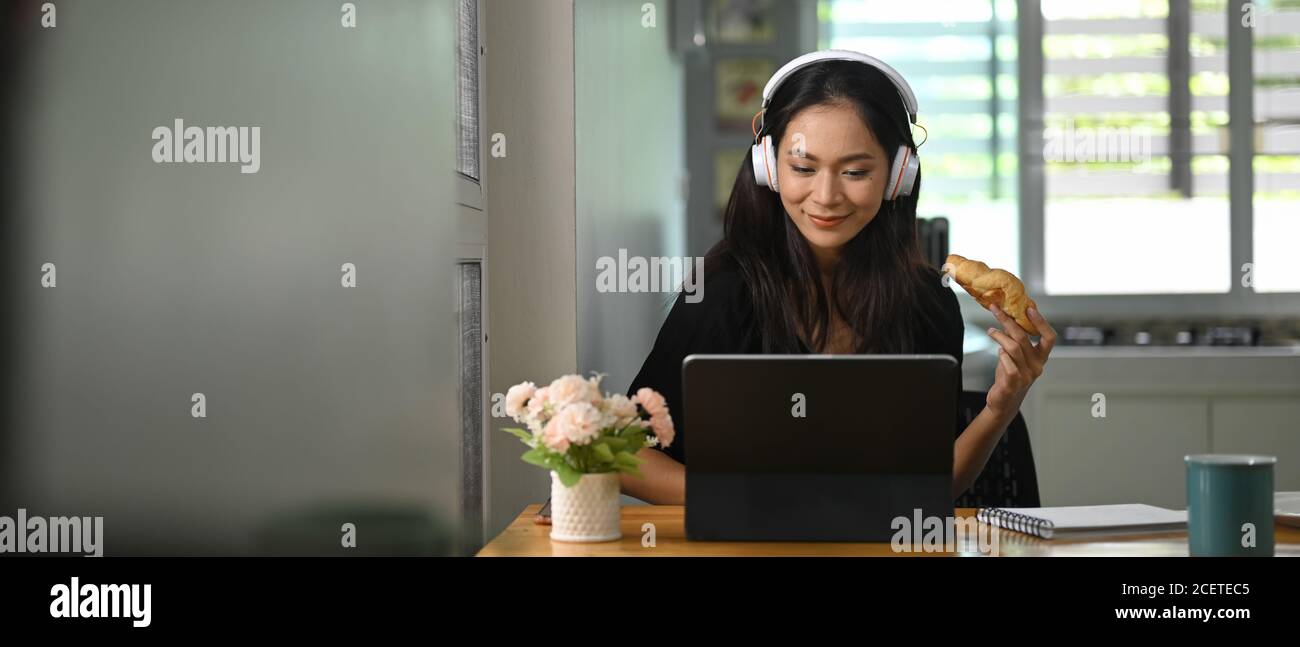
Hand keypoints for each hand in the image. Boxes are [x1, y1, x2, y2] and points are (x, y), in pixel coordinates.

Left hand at [984, 304, 1055, 422]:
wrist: (1004, 402)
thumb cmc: (1010, 376)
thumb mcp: (1015, 356)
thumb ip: (1015, 340)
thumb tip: (1008, 317)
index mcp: (1040, 357)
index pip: (1049, 338)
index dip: (1041, 322)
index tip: (1029, 308)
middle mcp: (1037, 366)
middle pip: (1024, 337)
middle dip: (1009, 320)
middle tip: (996, 310)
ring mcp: (1026, 376)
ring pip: (1013, 348)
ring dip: (999, 336)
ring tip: (990, 331)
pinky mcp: (1014, 384)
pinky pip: (1009, 365)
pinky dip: (1002, 356)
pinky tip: (998, 352)